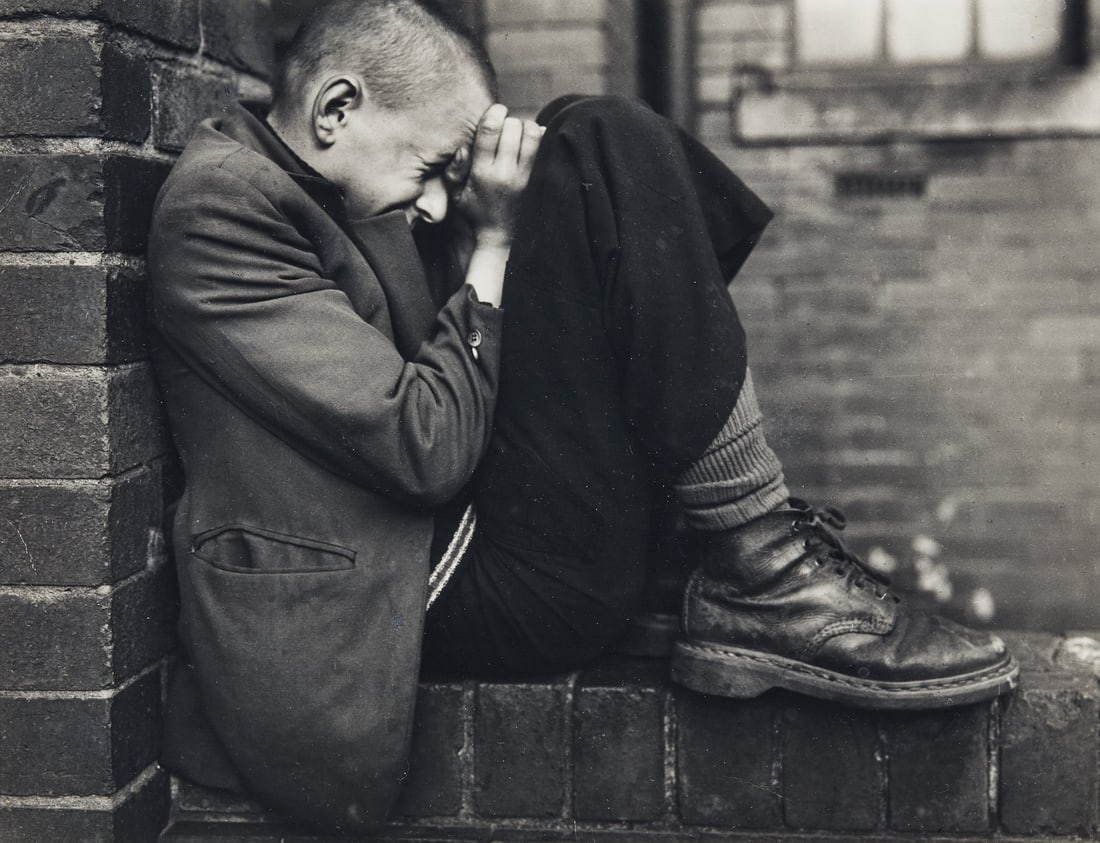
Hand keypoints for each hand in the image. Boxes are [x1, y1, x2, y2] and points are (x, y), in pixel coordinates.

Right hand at [451, 103, 542, 248]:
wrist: (500, 235)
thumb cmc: (475, 210)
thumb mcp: (456, 193)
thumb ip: (454, 170)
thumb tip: (463, 148)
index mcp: (481, 172)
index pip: (489, 132)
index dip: (494, 114)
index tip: (496, 110)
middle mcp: (503, 172)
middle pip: (512, 128)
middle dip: (509, 120)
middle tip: (506, 126)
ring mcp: (522, 176)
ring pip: (531, 135)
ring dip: (526, 126)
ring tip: (519, 131)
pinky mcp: (535, 180)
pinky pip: (542, 148)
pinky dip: (538, 136)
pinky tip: (530, 138)